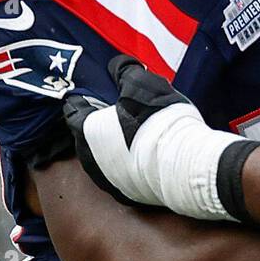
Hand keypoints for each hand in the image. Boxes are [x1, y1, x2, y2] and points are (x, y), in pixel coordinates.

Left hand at [63, 56, 251, 220]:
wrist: (186, 168)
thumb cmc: (159, 121)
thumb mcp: (142, 83)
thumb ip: (124, 70)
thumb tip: (115, 65)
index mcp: (87, 130)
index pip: (73, 109)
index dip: (84, 98)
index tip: (96, 92)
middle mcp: (88, 159)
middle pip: (86, 135)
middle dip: (98, 123)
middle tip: (118, 109)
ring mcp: (106, 181)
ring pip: (101, 158)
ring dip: (112, 145)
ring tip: (133, 133)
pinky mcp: (126, 195)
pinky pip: (120, 174)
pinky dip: (127, 164)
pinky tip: (145, 155)